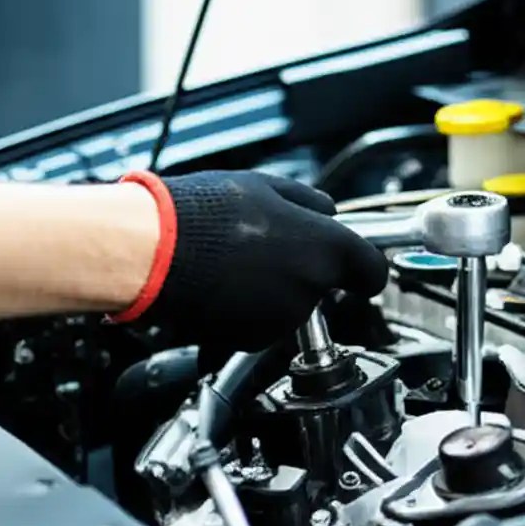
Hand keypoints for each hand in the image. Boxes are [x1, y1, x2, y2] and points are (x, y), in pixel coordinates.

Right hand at [116, 170, 387, 351]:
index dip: (362, 267)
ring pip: (290, 306)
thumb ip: (307, 200)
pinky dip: (245, 310)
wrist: (152, 252)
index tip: (355, 266)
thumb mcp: (262, 185)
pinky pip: (258, 324)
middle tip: (265, 245)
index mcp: (325, 248)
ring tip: (233, 262)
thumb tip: (328, 209)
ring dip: (271, 290)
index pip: (372, 271)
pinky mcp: (248, 340)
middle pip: (323, 285)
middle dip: (302, 270)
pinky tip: (220, 284)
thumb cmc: (203, 214)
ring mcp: (280, 320)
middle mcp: (310, 290)